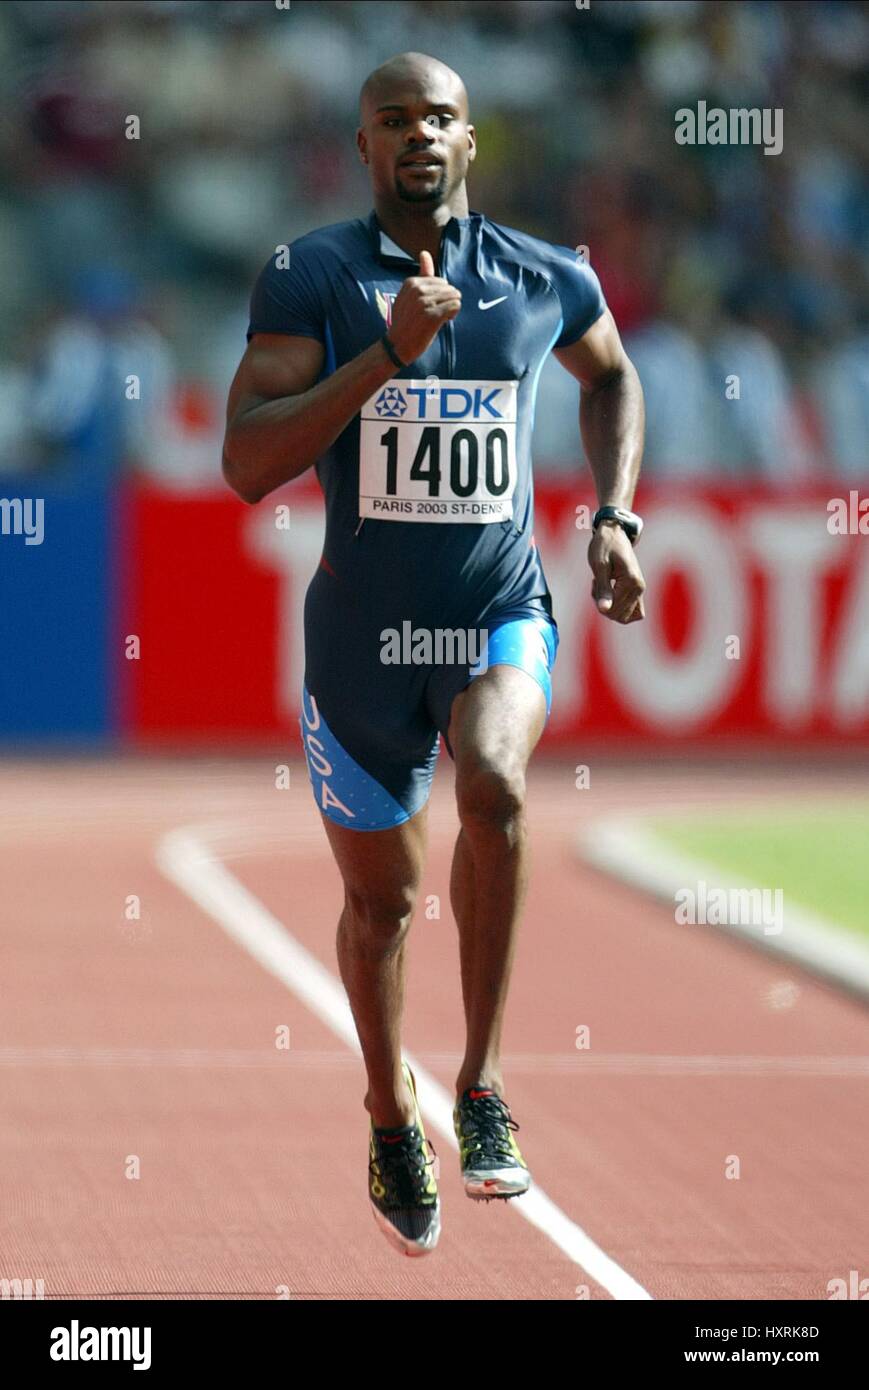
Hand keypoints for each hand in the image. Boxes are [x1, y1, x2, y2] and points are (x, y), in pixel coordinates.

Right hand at [388, 249, 461, 363]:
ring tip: (440, 317)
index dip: (440, 295)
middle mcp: (418, 290)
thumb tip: (425, 252)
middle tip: (436, 314)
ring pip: (454, 296)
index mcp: (411, 282)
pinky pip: (455, 306)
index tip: (431, 306)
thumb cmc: (405, 321)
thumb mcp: (408, 295)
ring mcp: (425, 302)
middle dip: (447, 301)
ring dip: (451, 308)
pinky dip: (453, 314)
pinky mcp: (433, 315)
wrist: (397, 345)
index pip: (440, 281)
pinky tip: (444, 321)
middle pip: (449, 288)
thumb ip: (421, 274)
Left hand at [588, 521, 645, 623]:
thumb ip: (603, 589)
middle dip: (603, 605)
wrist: (614, 533)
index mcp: (632, 582)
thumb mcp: (599, 566)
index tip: (594, 583)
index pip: (613, 609)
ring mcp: (640, 590)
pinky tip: (610, 593)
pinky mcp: (638, 591)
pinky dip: (619, 607)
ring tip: (603, 588)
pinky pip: (633, 613)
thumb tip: (604, 610)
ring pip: (624, 616)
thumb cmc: (604, 546)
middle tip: (597, 585)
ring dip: (610, 607)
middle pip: (618, 615)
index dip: (599, 601)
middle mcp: (640, 588)